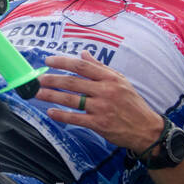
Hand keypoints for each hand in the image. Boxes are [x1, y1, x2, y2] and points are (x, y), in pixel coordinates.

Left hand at [35, 51, 164, 152]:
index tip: (48, 61)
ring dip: (51, 96)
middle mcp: (105, 91)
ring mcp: (102, 108)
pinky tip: (50, 112)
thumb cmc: (132, 104)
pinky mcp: (99, 124)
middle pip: (73, 83)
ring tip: (37, 93)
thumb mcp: (121, 81)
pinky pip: (76, 118)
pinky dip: (61, 115)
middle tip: (37, 79)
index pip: (82, 66)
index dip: (63, 62)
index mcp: (110, 78)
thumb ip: (100, 67)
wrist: (147, 129)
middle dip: (52, 79)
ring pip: (71, 100)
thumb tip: (83, 54)